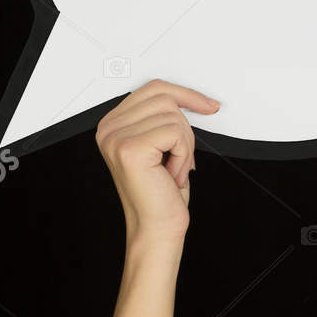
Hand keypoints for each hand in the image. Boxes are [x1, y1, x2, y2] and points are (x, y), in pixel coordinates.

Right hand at [95, 79, 219, 245]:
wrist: (157, 228)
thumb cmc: (160, 193)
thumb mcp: (163, 145)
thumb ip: (163, 117)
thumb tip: (190, 98)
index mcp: (112, 124)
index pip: (153, 89)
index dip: (185, 95)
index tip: (207, 105)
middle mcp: (108, 129)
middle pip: (164, 99)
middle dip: (184, 130)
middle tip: (179, 158)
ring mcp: (116, 138)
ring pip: (172, 115)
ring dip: (184, 145)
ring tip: (173, 168)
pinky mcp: (130, 149)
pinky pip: (175, 133)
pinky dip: (183, 155)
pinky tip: (171, 174)